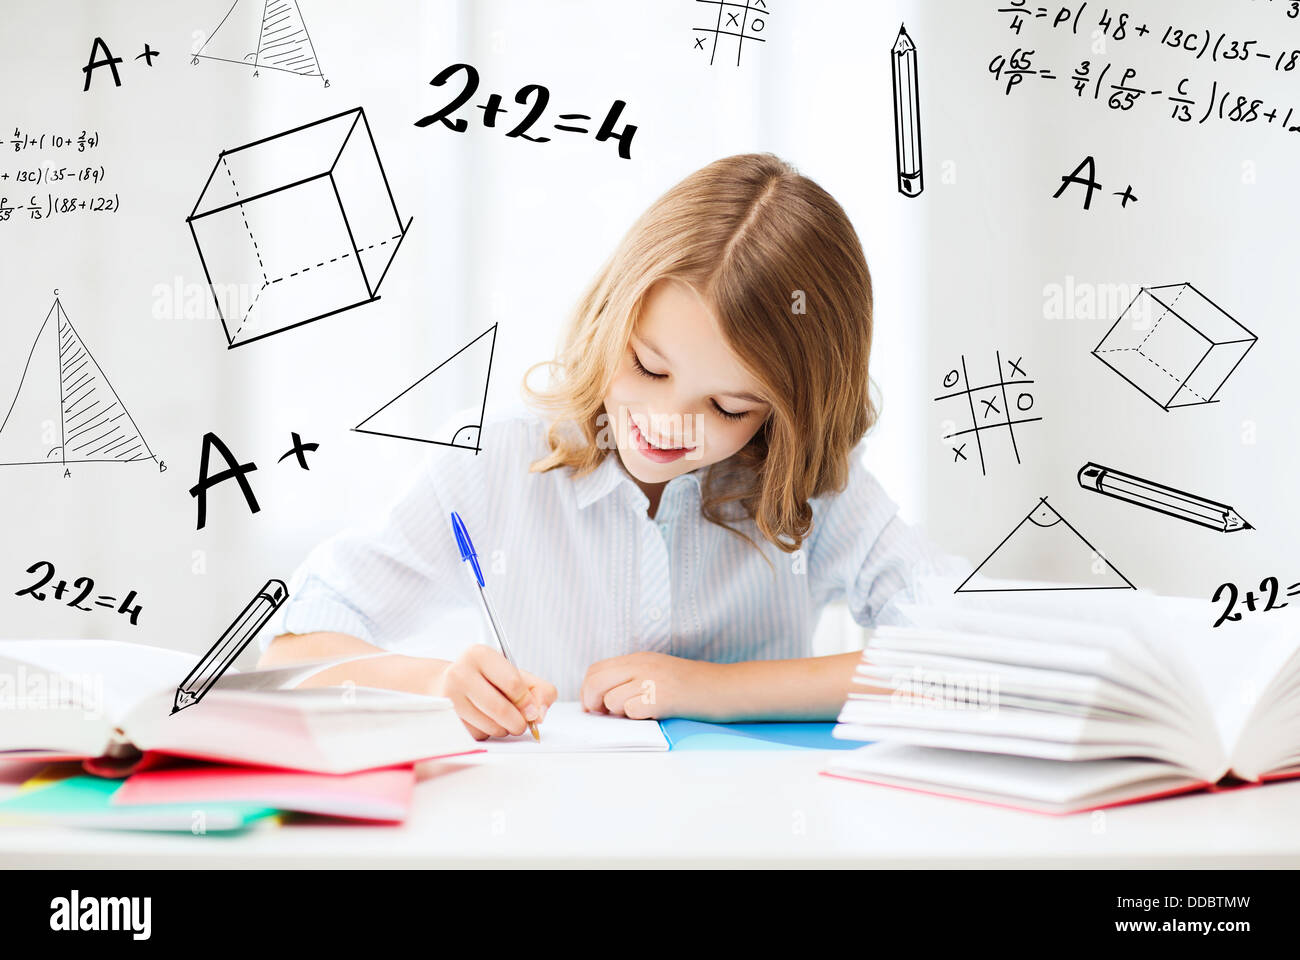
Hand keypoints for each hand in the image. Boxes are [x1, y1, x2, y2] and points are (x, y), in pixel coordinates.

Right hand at [431, 645, 556, 739]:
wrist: (447, 683)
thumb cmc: (487, 679)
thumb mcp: (515, 674)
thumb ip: (539, 690)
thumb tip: (539, 715)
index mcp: (480, 655)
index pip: (513, 683)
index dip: (527, 702)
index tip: (531, 710)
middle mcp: (460, 673)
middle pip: (500, 708)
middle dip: (518, 722)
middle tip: (521, 724)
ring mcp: (449, 697)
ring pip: (490, 726)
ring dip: (503, 729)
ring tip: (500, 718)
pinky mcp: (446, 718)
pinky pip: (477, 734)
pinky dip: (487, 733)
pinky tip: (483, 720)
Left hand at [580, 651, 718, 719]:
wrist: (726, 688)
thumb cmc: (693, 686)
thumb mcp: (658, 672)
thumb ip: (632, 679)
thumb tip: (600, 699)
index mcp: (639, 658)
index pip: (596, 669)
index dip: (587, 690)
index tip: (592, 706)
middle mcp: (642, 665)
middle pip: (596, 682)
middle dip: (592, 702)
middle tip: (602, 714)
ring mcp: (652, 680)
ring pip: (611, 700)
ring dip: (619, 713)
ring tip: (639, 712)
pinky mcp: (662, 697)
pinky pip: (632, 712)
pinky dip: (637, 718)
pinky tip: (653, 715)